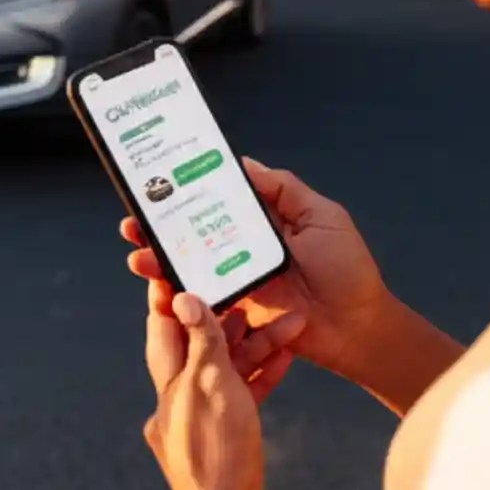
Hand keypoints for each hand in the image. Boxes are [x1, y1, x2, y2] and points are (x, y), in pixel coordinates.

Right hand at [125, 158, 390, 380]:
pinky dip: (177, 293)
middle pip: (194, 233)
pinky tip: (157, 285)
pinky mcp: (235, 312)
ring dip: (160, 260)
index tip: (159, 180)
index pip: (218, 202)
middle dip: (160, 227)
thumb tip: (244, 163)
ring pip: (190, 266)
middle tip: (133, 220)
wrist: (356, 327)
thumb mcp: (321, 216)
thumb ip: (283, 189)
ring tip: (137, 253)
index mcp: (262, 222)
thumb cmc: (347, 269)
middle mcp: (243, 249)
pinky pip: (201, 300)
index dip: (189, 192)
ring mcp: (237, 281)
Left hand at [144, 289, 271, 489]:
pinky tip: (285, 357)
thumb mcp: (210, 384)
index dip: (175, 292)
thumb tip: (183, 297)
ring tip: (290, 324)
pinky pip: (244, 391)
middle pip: (204, 342)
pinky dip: (262, 373)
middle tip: (258, 292)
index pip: (165, 323)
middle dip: (234, 317)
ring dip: (258, 343)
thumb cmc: (215, 452)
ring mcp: (204, 411)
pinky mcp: (227, 429)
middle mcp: (181, 392)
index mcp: (169, 378)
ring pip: (230, 366)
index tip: (187, 265)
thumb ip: (201, 340)